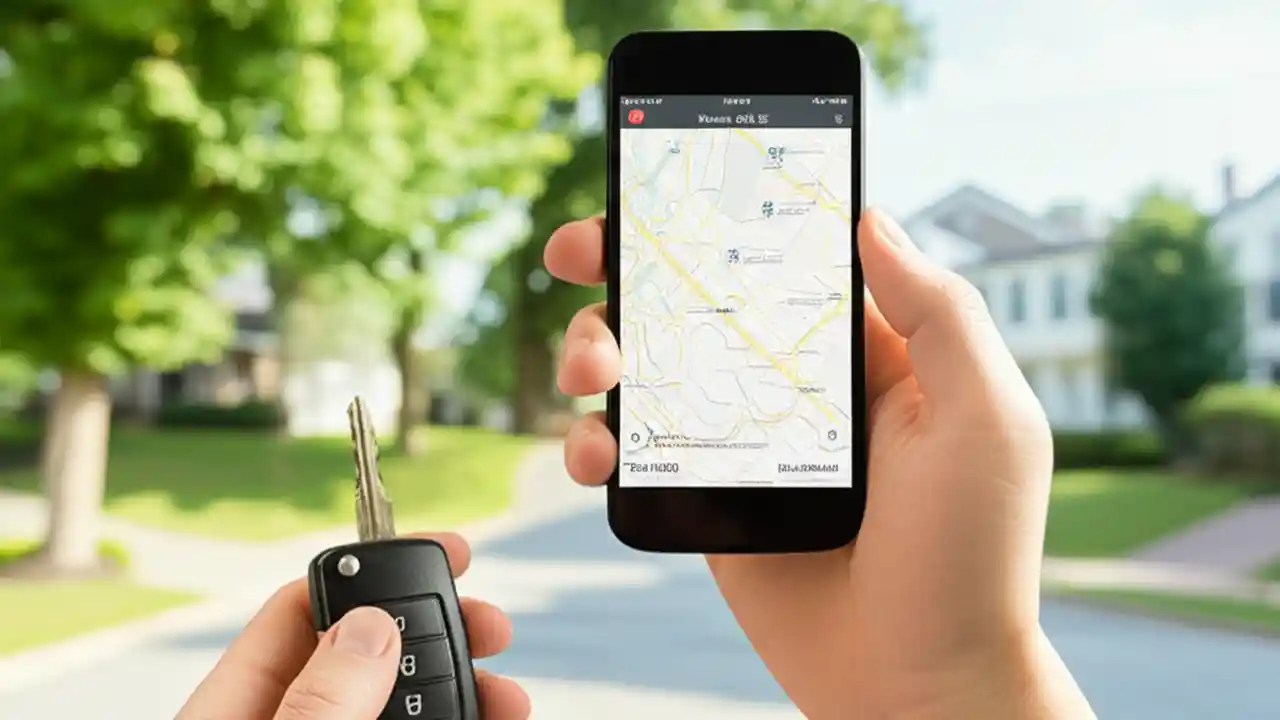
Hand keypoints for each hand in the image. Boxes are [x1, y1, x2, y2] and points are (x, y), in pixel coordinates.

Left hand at [177, 532, 528, 719]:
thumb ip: (319, 700)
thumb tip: (371, 624)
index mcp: (235, 706)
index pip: (299, 611)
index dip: (371, 571)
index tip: (441, 551)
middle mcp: (284, 719)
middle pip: (367, 654)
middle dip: (438, 632)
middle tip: (492, 626)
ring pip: (402, 704)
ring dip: (464, 688)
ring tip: (511, 696)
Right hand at [546, 210, 1094, 718]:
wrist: (916, 682)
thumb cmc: (972, 556)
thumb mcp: (986, 418)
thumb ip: (940, 311)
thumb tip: (870, 217)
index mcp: (864, 349)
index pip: (781, 256)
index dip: (720, 213)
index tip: (658, 184)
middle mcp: (795, 383)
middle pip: (695, 298)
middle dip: (628, 266)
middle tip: (581, 251)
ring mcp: (742, 439)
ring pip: (650, 365)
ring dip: (596, 346)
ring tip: (591, 368)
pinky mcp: (703, 496)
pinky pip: (633, 449)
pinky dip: (593, 440)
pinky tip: (596, 452)